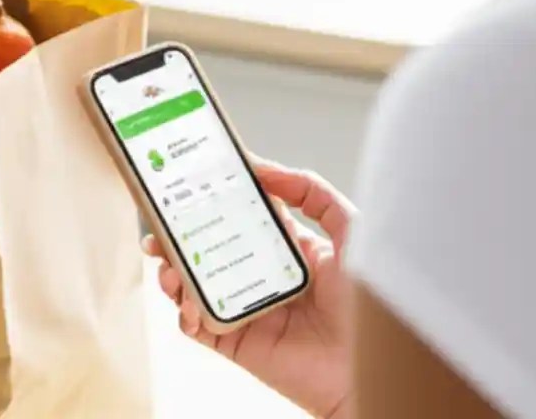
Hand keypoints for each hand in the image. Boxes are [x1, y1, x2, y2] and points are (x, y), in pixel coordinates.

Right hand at [141, 158, 356, 418]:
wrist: (374, 366)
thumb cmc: (373, 302)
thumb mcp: (351, 229)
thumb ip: (314, 193)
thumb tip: (266, 168)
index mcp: (285, 249)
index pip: (239, 219)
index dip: (213, 204)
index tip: (190, 187)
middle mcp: (261, 277)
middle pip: (208, 251)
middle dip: (178, 238)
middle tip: (161, 228)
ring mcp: (247, 309)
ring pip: (194, 286)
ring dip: (173, 273)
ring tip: (169, 267)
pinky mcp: (237, 342)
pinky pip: (198, 326)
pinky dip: (184, 313)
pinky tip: (187, 304)